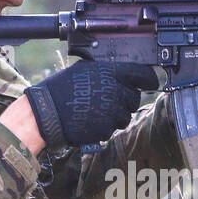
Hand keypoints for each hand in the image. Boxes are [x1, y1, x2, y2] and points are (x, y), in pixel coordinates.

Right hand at [23, 60, 157, 147]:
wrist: (46, 113)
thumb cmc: (61, 89)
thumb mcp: (84, 70)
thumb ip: (106, 72)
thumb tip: (124, 75)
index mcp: (109, 72)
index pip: (141, 74)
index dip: (149, 79)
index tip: (150, 82)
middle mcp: (114, 90)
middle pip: (135, 97)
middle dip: (126, 100)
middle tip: (109, 101)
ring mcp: (111, 111)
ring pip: (126, 115)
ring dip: (115, 115)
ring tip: (96, 111)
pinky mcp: (106, 128)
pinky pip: (113, 128)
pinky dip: (104, 127)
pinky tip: (90, 121)